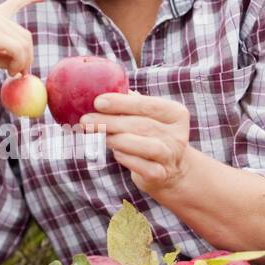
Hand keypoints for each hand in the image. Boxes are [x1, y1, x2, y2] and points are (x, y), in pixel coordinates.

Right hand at [0, 0, 44, 73]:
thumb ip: (3, 56)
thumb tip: (19, 67)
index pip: (15, 2)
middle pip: (26, 36)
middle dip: (27, 56)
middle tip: (20, 73)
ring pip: (25, 45)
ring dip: (23, 63)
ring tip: (12, 73)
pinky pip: (19, 51)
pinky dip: (19, 64)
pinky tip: (10, 72)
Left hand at [79, 91, 193, 196]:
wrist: (169, 168)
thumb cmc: (151, 134)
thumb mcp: (147, 116)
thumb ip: (131, 102)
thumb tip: (99, 89)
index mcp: (176, 113)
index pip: (148, 105)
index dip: (122, 103)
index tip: (98, 101)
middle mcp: (177, 135)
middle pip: (142, 125)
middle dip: (110, 122)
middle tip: (86, 120)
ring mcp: (171, 156)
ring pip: (145, 146)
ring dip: (117, 140)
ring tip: (99, 135)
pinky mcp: (161, 174)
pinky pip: (141, 166)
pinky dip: (125, 158)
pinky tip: (115, 153)